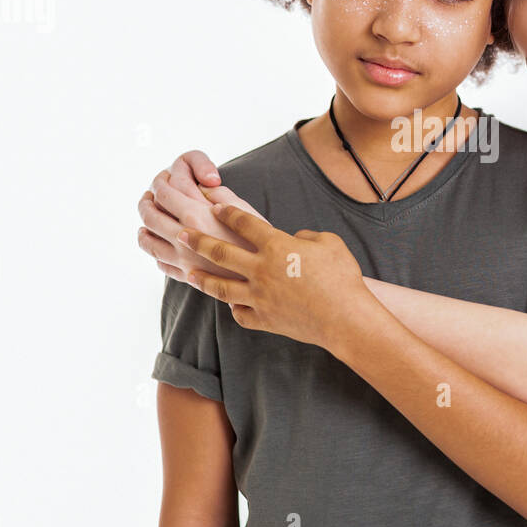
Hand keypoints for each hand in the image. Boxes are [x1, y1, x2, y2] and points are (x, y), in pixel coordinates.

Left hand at [136, 150, 266, 282]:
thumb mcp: (244, 208)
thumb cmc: (263, 240)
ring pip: (149, 244)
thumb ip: (219, 196)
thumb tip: (200, 188)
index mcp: (197, 216)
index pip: (164, 193)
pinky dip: (156, 254)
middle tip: (148, 198)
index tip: (162, 180)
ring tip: (145, 226)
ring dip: (143, 231)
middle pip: (150, 217)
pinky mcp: (189, 278)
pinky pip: (162, 264)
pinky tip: (163, 249)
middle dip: (145, 204)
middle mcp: (185, 239)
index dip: (159, 183)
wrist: (273, 278)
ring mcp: (184, 261)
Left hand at [178, 205, 372, 349]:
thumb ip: (307, 235)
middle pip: (220, 252)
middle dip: (198, 241)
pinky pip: (241, 314)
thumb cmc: (342, 277)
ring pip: (221, 286)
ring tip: (189, 273)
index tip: (215, 207)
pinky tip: (231, 305)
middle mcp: (260, 270)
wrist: (344, 317)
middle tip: (182, 234)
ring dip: (202, 278)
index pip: (244, 223)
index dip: (228, 212)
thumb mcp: (329, 243)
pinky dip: (235, 309)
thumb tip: (297, 238)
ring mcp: (259, 297)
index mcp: (276, 246)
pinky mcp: (264, 320)